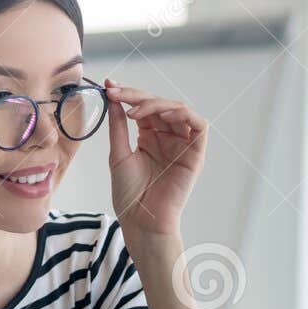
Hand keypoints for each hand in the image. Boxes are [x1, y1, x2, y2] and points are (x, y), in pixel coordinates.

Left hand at [104, 78, 207, 241]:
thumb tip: (113, 99)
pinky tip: (162, 114)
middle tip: (117, 93)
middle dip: (137, 96)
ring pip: (177, 110)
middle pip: (159, 105)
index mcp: (150, 137)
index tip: (109, 87)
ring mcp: (182, 145)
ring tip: (135, 111)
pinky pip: (198, 125)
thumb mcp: (119, 154)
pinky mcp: (196, 153)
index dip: (128, 95)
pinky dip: (183, 114)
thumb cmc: (130, 195)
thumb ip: (119, 126)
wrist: (142, 221)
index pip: (143, 108)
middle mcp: (168, 138)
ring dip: (156, 104)